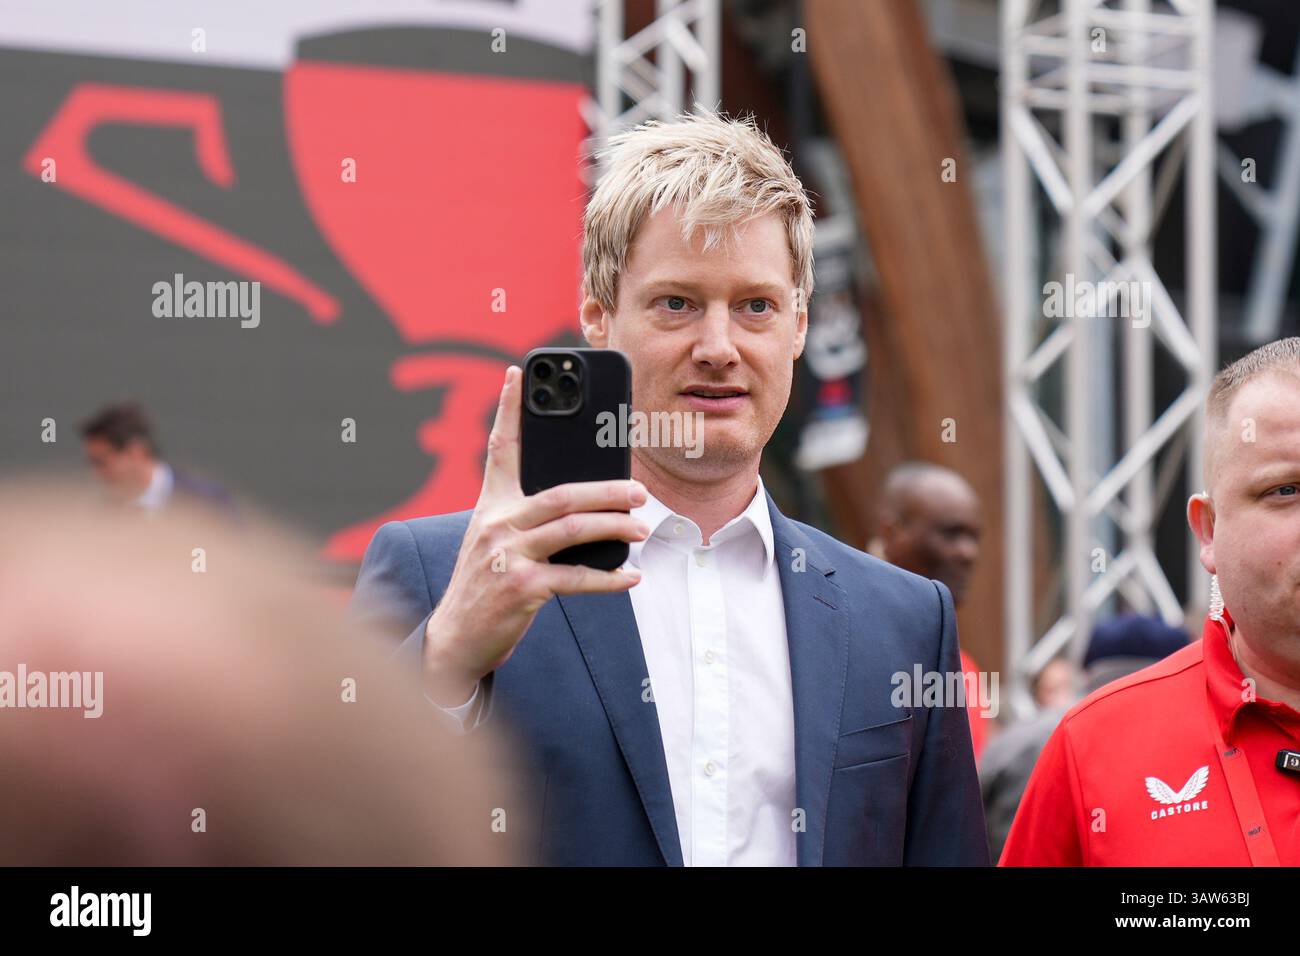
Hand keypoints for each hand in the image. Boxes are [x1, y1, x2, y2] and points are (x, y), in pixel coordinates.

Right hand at [421, 365, 648, 704]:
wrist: (455, 639)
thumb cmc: (486, 584)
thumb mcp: (495, 541)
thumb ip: (527, 517)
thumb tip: (589, 503)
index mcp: (490, 506)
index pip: (499, 449)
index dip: (509, 410)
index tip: (519, 374)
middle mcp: (496, 524)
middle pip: (560, 494)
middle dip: (605, 489)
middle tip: (639, 490)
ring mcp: (507, 556)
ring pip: (572, 530)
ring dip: (614, 527)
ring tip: (641, 527)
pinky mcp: (521, 588)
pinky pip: (575, 577)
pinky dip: (608, 578)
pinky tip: (631, 576)